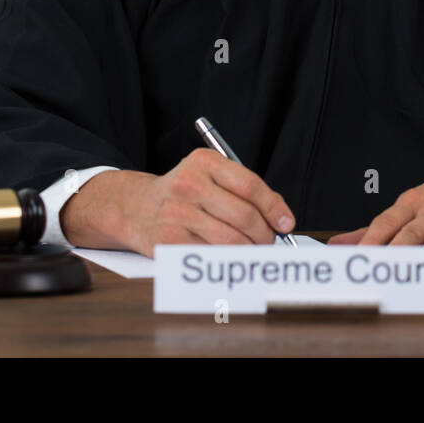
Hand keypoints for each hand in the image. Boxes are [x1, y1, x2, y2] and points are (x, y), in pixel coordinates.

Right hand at [60, 150, 296, 256]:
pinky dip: (228, 260)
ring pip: (231, 240)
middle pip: (244, 215)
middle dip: (265, 234)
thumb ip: (244, 190)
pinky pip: (212, 255)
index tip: (286, 223)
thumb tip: (281, 219)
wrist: (137, 207)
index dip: (274, 208)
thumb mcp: (210, 176)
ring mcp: (177, 213)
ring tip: (252, 249)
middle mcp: (189, 184)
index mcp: (204, 162)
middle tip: (269, 241)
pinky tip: (230, 256)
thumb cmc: (185, 193)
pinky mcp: (169, 240)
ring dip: (250, 250)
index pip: (250, 186)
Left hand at [327, 163, 423, 264]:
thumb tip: (339, 244)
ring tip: (409, 276)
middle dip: (393, 254)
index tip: (357, 259)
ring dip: (423, 258)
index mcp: (414, 201)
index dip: (371, 241)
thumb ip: (377, 228)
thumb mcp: (413, 204)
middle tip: (378, 273)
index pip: (386, 222)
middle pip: (410, 235)